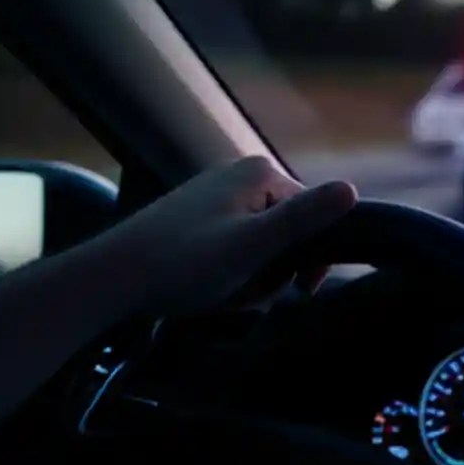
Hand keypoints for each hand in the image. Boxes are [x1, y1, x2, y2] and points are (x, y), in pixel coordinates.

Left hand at [86, 156, 356, 315]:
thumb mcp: (250, 246)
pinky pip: (238, 247)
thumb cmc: (182, 264)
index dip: (307, 260)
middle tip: (241, 292)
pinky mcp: (201, 217)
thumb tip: (352, 189)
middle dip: (274, 272)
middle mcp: (243, 174)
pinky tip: (205, 286)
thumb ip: (302, 219)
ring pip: (264, 246)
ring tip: (220, 291)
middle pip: (290, 234)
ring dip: (252, 278)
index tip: (291, 290)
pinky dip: (230, 273)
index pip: (315, 219)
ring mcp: (220, 195)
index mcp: (261, 172)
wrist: (110, 280)